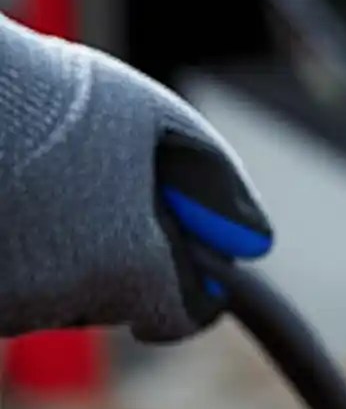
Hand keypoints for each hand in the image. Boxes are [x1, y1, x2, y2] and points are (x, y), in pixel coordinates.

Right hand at [0, 14, 272, 341]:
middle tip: (86, 191)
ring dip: (53, 258)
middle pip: (112, 301)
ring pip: (50, 297)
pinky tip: (4, 201)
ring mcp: (3, 304)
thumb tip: (256, 241)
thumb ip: (217, 182)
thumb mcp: (152, 119)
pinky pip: (3, 288)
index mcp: (129, 269)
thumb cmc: (43, 93)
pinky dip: (8, 257)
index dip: (189, 287)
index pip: (181, 315)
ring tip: (31, 184)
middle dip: (114, 259)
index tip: (182, 267)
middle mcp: (62, 303)